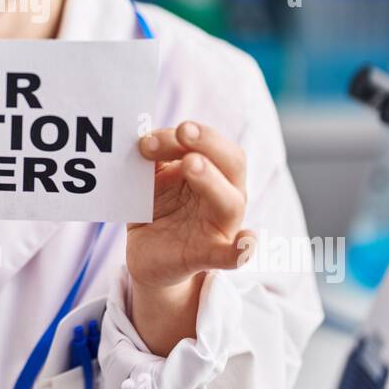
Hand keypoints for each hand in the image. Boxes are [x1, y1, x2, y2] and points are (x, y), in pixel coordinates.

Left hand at [124, 121, 254, 353]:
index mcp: (212, 172)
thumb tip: (141, 135)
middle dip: (208, 144)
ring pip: (229, 203)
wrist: (147, 255)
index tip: (149, 136)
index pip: (211, 145)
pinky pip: (231, 256)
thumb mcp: (151, 180)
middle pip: (232, 165)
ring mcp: (218, 227)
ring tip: (191, 163)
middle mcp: (223, 196)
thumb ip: (151, 159)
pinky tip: (247, 241)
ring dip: (211, 180)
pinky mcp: (206, 256)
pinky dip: (241, 250)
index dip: (188, 135)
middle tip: (182, 131)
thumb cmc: (156, 209)